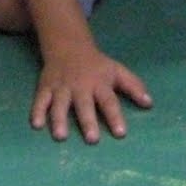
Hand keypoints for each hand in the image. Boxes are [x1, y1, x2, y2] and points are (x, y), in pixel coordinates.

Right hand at [30, 40, 151, 142]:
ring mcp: (61, 87)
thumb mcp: (117, 70)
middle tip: (92, 139)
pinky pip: (40, 99)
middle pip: (84, 104)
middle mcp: (80, 86)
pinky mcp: (46, 87)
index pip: (109, 101)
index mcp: (99, 83)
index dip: (115, 116)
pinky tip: (36, 125)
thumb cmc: (96, 65)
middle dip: (87, 121)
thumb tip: (149, 103)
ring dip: (59, 119)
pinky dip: (37, 111)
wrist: (68, 46)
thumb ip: (133, 86)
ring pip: (59, 103)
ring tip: (61, 136)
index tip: (120, 133)